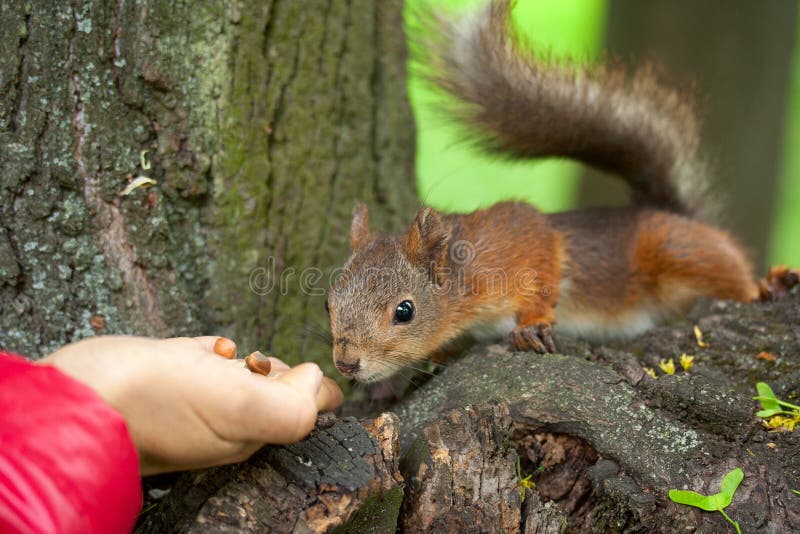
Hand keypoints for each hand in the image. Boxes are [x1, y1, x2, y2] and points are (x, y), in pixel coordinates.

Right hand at [39, 336, 342, 475]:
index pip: (301, 413)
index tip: (313, 367)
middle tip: (267, 362)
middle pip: (275, 394)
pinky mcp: (169, 374)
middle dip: (283, 373)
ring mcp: (196, 397)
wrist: (78, 397)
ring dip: (254, 362)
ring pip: (243, 376)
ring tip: (241, 356)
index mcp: (248, 432)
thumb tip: (317, 382)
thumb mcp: (238, 408)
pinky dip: (219, 352)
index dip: (315, 390)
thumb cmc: (157, 402)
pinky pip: (207, 362)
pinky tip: (213, 348)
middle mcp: (225, 420)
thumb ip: (290, 405)